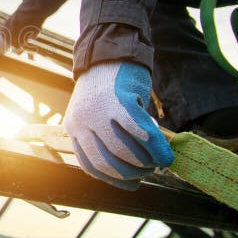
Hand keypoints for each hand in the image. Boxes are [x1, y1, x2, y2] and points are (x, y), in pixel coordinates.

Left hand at [63, 62, 173, 189]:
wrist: (111, 53)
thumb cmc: (107, 88)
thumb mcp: (96, 114)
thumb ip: (106, 138)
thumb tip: (134, 168)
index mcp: (74, 127)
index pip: (91, 165)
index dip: (114, 180)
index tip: (132, 184)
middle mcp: (82, 120)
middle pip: (107, 161)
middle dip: (132, 172)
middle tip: (149, 171)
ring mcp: (99, 110)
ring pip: (123, 149)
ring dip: (145, 161)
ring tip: (157, 161)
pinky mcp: (120, 99)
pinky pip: (137, 129)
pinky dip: (153, 145)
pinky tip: (163, 152)